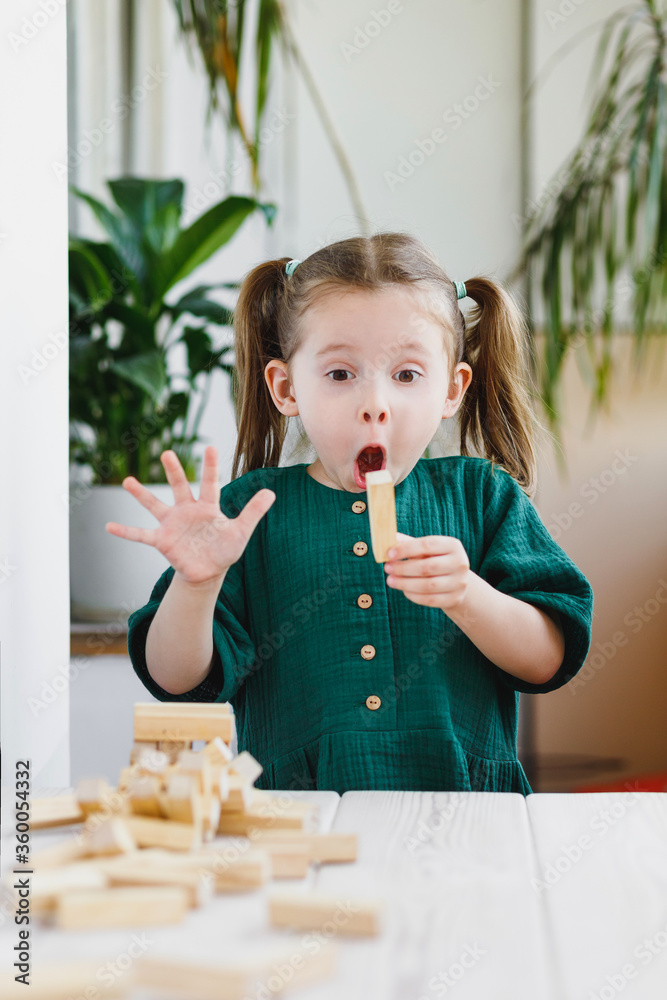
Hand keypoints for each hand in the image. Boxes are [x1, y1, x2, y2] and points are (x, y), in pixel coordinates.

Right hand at [105, 446, 275, 585]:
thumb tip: (272, 492)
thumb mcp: (242, 532)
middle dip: (173, 471)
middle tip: (167, 452)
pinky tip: (109, 526)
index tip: (210, 446)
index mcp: (208, 507)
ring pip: (155, 505)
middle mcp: (187, 511)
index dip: (210, 467)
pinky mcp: (162, 541)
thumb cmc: (225, 549)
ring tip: (127, 481)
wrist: (208, 572)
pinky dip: (125, 531)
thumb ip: (254, 512)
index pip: (210, 483)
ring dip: (141, 494)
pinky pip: (141, 534)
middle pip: (179, 486)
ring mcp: (172, 524)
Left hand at [383, 531, 472, 611]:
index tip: (389, 554)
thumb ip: (409, 543)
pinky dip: (413, 595)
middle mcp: (460, 563)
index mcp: (453, 545)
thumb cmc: (436, 560)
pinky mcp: (455, 598)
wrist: (456, 581)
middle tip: (387, 568)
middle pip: (427, 567)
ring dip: (405, 583)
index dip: (406, 549)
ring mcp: (459, 583)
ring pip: (427, 585)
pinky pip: (429, 599)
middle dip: (403, 568)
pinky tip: (403, 590)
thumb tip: (390, 537)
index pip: (427, 545)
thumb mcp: (426, 549)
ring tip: (390, 580)